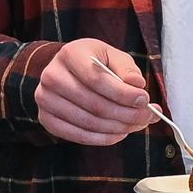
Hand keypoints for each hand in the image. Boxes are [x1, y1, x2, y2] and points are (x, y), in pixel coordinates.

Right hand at [33, 38, 153, 147]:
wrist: (67, 70)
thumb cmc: (94, 62)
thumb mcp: (112, 56)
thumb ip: (127, 69)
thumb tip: (138, 86)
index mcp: (70, 54)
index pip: (97, 79)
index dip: (123, 94)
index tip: (145, 100)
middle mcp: (51, 76)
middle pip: (94, 104)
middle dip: (126, 114)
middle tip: (147, 117)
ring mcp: (45, 99)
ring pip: (88, 122)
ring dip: (118, 128)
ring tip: (136, 125)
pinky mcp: (46, 118)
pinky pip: (78, 136)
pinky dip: (102, 139)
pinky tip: (119, 133)